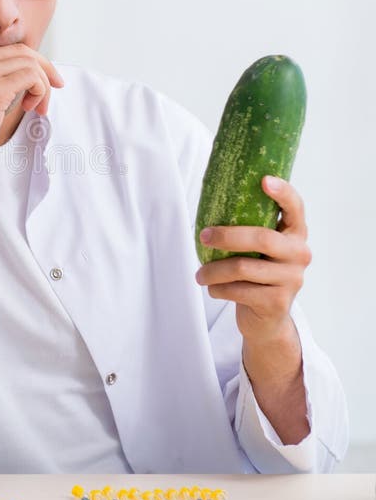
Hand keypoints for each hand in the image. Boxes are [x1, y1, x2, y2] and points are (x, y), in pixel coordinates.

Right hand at [0, 44, 63, 178]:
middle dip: (44, 70)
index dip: (30, 65)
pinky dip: (39, 90)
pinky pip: (31, 77)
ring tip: (37, 107)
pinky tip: (31, 109)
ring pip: (31, 64)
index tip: (37, 87)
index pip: (10, 49)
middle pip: (24, 52)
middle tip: (51, 92)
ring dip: (43, 84)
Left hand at [195, 175, 312, 343]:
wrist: (268, 320)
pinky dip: (218, 289)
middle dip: (226, 236)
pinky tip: (213, 289)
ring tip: (199, 274)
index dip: (283, 193)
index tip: (264, 180)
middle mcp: (299, 254)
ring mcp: (292, 279)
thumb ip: (247, 227)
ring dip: (213, 270)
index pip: (296, 207)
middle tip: (203, 236)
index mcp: (295, 234)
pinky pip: (238, 291)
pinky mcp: (278, 302)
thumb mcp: (257, 249)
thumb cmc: (255, 274)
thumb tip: (210, 195)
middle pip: (262, 238)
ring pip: (243, 268)